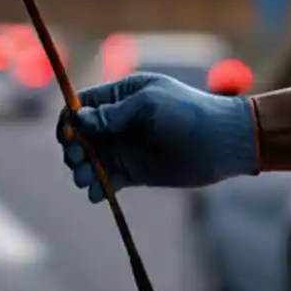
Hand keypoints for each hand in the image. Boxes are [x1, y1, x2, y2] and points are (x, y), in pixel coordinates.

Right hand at [56, 73, 258, 202]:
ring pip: (90, 160)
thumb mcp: (149, 106)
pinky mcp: (133, 171)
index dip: (69, 121)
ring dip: (82, 171)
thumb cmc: (189, 115)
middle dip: (73, 149)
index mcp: (122, 96)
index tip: (67, 137)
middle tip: (78, 161)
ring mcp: (125, 147)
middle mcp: (118, 121)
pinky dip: (97, 188)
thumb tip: (79, 119)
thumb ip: (113, 114)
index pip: (82, 105)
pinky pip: (107, 180)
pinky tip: (97, 194)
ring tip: (85, 181)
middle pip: (80, 135)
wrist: (224, 144)